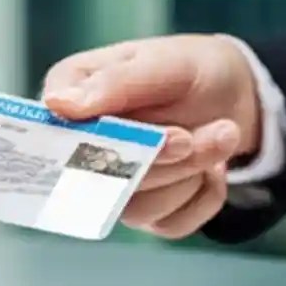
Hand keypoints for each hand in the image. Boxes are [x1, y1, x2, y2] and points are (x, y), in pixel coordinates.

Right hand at [43, 35, 260, 239]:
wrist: (231, 93)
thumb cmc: (185, 68)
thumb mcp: (160, 62)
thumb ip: (114, 83)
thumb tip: (57, 104)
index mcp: (68, 101)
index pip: (53, 137)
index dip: (92, 145)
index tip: (149, 134)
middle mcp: (80, 151)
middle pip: (104, 180)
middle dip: (165, 157)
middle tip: (210, 130)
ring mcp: (111, 187)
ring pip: (139, 209)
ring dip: (191, 173)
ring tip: (224, 132)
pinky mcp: (145, 213)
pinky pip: (169, 224)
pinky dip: (204, 196)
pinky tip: (212, 167)